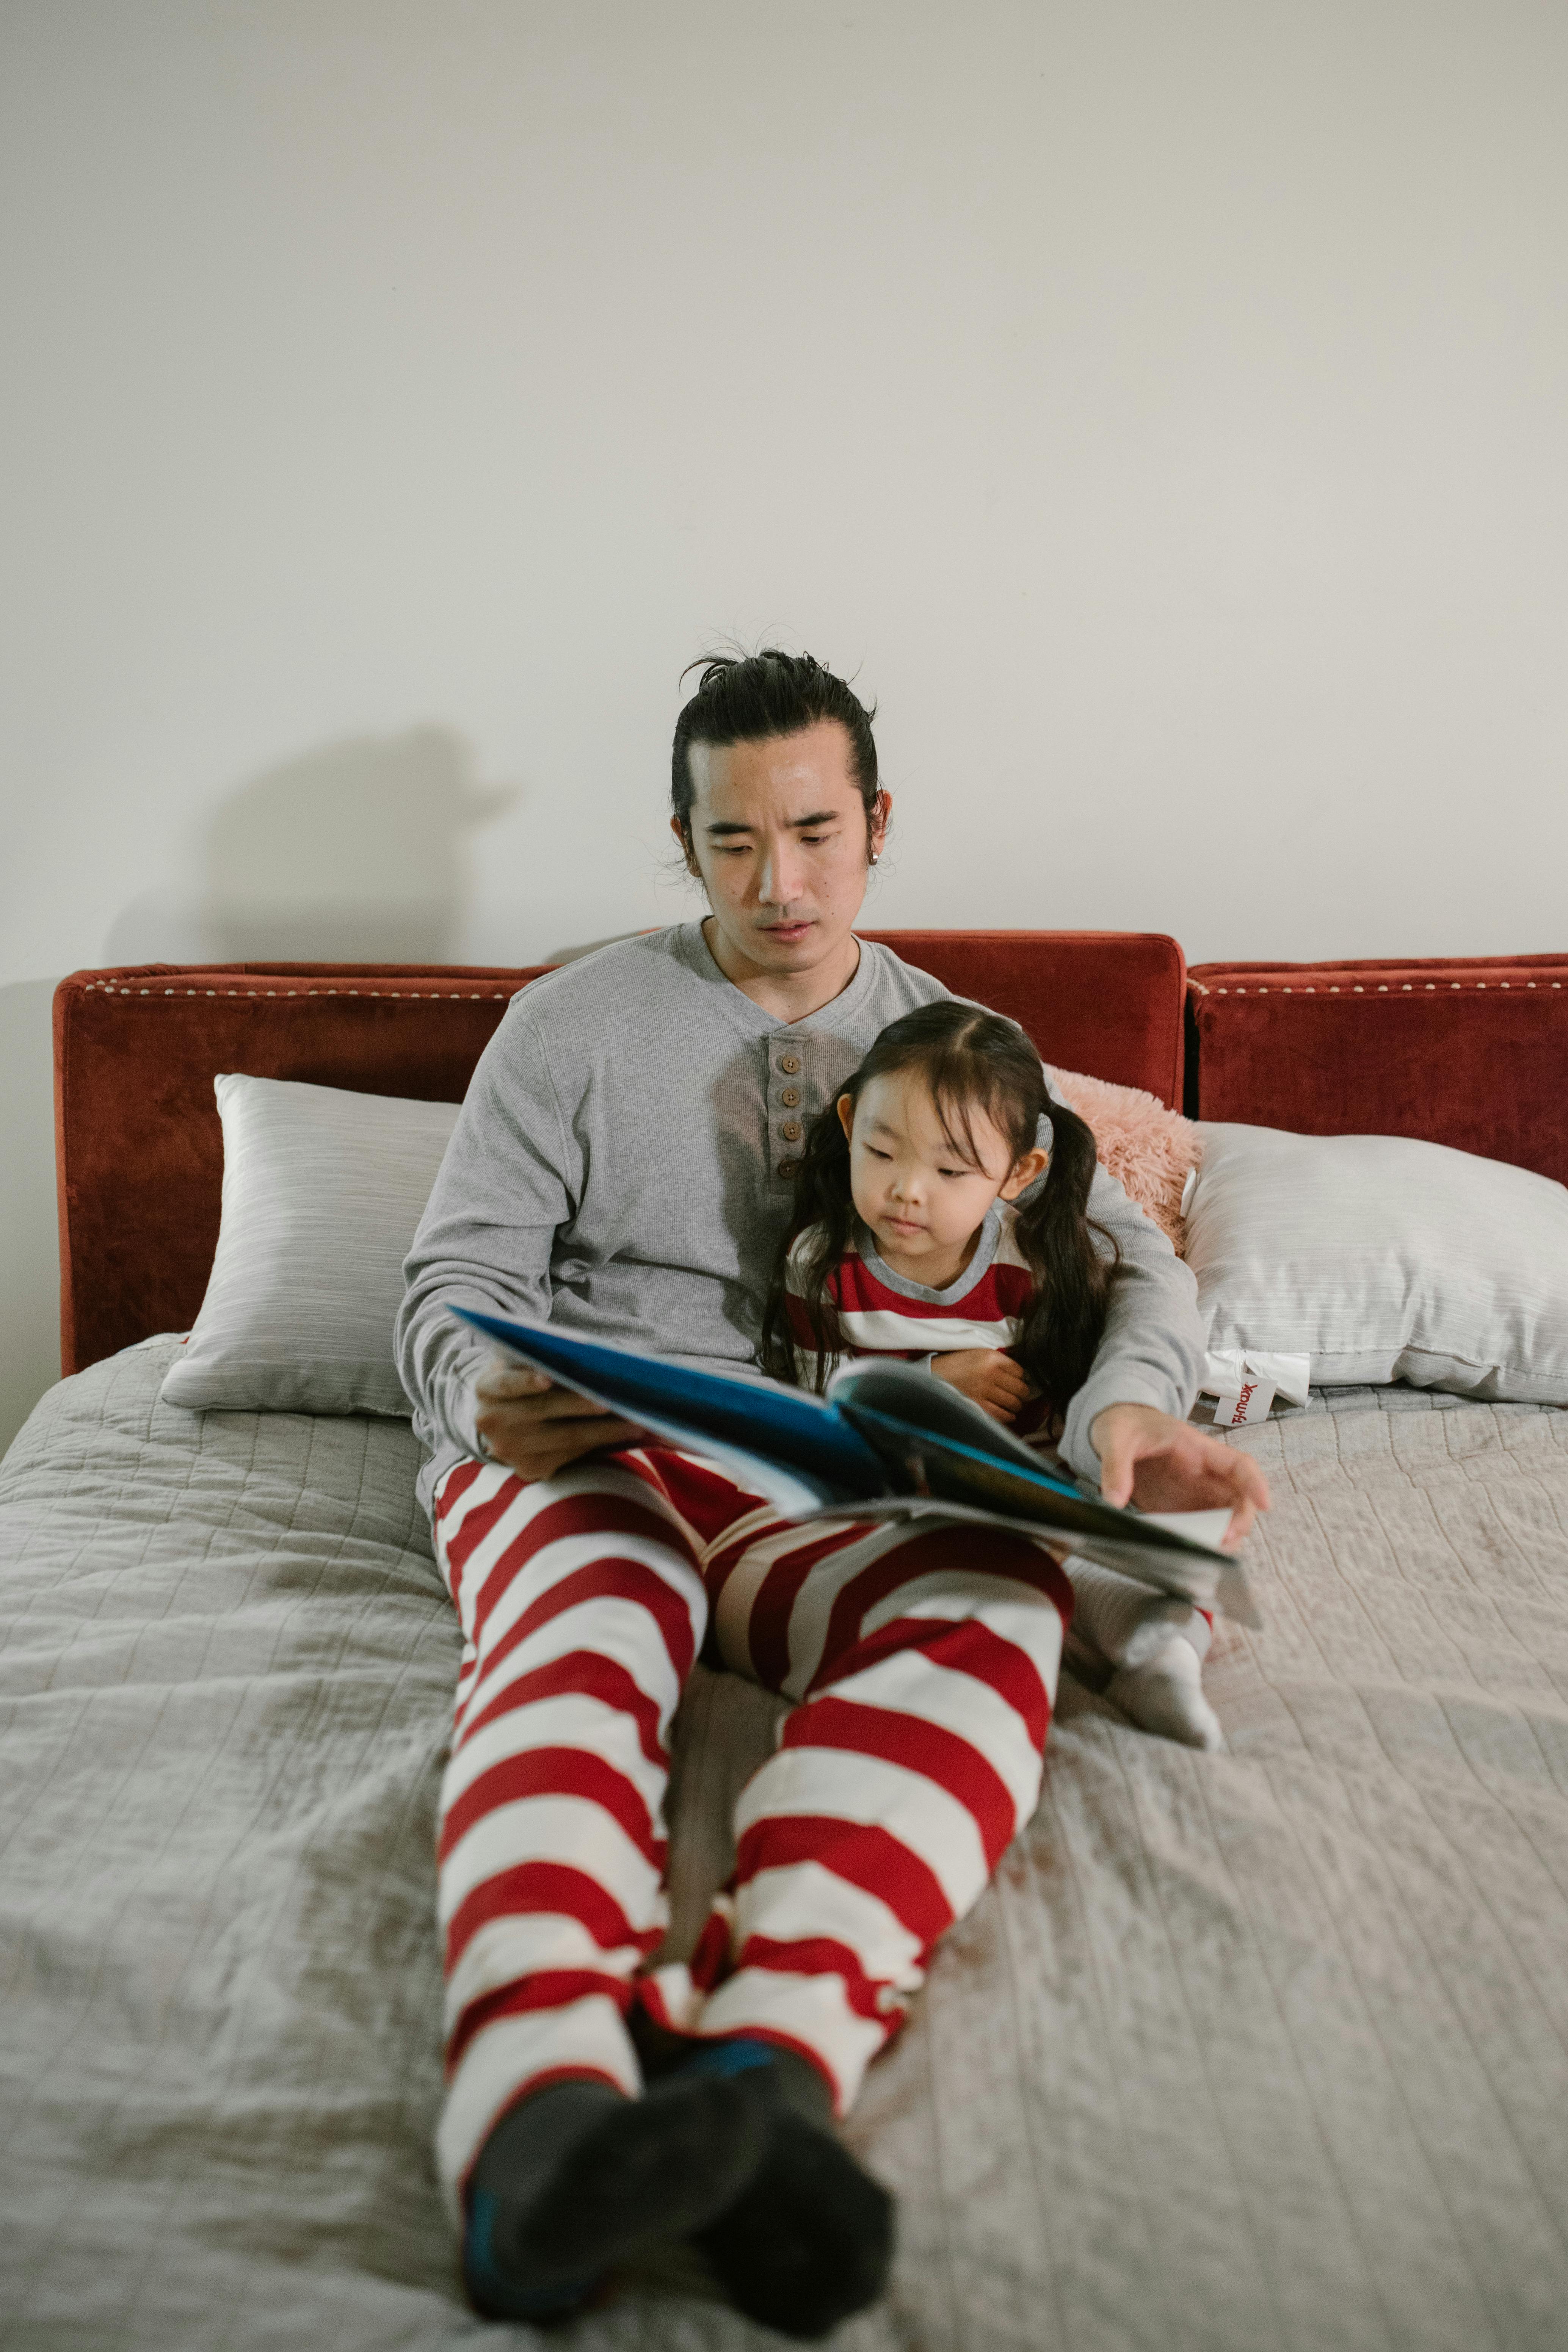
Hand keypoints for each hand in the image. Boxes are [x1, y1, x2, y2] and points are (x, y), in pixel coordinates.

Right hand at [473, 1357, 644, 1483]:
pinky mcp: (528, 1469)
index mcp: (486, 1387)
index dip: (526, 1381)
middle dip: (581, 1403)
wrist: (503, 1421)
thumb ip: (541, 1361)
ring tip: (634, 1421)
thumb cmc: (524, 1383)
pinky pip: (569, 1455)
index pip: (506, 1383)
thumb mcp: (521, 1366)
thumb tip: (591, 1359)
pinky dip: (599, 1443)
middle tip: (613, 1400)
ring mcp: (509, 1449)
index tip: (549, 1377)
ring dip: (603, 1429)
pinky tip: (623, 1435)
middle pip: (543, 1410)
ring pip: (564, 1437)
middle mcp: (492, 1420)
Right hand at [931, 1349, 1033, 1423]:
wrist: (933, 1377)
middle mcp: (990, 1374)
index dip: (1021, 1377)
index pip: (1020, 1371)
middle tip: (1020, 1395)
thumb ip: (997, 1360)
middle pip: (1021, 1388)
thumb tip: (1019, 1374)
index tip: (1017, 1381)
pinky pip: (1002, 1415)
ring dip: (1016, 1406)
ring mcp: (985, 1392)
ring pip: (1014, 1403)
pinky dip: (1008, 1416)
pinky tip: (1007, 1414)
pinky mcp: (978, 1406)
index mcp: (991, 1357)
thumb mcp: (977, 1353)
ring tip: (1013, 1405)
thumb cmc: (956, 1365)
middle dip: (1023, 1394)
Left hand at [1090, 1401, 1270, 1548]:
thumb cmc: (1124, 1425)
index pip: (1239, 1465)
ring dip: (1222, 1537)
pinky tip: (1188, 1556)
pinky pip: (1199, 1529)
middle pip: (1238, 1500)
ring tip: (1206, 1554)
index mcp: (1196, 1449)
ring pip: (1224, 1519)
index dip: (1255, 1484)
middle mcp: (1203, 1474)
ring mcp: (1193, 1494)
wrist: (1115, 1426)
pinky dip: (1200, 1543)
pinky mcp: (1179, 1510)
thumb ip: (1115, 1466)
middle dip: (1239, 1522)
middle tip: (1222, 1541)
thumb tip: (1114, 1499)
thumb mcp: (1114, 1439)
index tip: (1265, 1504)